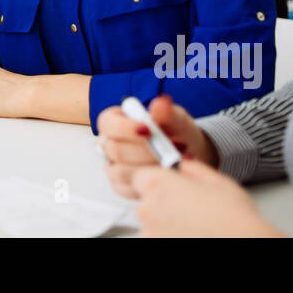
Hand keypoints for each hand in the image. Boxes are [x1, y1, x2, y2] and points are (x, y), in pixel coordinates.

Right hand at [96, 93, 215, 198]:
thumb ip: (166, 113)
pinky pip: (129, 189)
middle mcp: (109, 144)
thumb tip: (161, 103)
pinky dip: (150, 183)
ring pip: (121, 172)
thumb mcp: (174, 118)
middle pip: (115, 150)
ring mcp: (113, 167)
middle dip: (145, 151)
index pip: (108, 124)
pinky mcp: (122, 186)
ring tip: (177, 162)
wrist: (185, 154)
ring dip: (151, 168)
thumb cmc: (174, 131)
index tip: (148, 130)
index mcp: (114, 121)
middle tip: (172, 149)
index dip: (125, 128)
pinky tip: (170, 176)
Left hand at [132, 159, 281, 236]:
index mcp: (157, 185)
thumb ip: (193, 169)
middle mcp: (147, 210)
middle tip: (190, 209)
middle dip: (163, 204)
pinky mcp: (156, 248)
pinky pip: (159, 239)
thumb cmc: (234, 218)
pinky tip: (193, 236)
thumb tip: (185, 167)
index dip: (158, 182)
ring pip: (152, 226)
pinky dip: (171, 237)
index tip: (171, 187)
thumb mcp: (218, 181)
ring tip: (194, 227)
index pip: (141, 177)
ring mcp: (150, 234)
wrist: (243, 244)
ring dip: (167, 226)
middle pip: (146, 202)